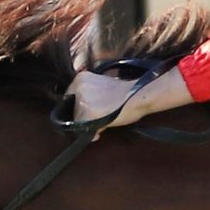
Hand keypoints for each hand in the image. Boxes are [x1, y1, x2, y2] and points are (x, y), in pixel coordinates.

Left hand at [61, 65, 191, 131]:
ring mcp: (82, 101)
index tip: (90, 112)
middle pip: (73, 109)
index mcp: (81, 78)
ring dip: (89, 124)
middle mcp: (78, 88)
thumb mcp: (103, 85)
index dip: (79, 107)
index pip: (71, 97)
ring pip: (78, 119)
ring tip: (103, 123)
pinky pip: (84, 129)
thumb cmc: (126, 92)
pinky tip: (102, 129)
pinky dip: (92, 132)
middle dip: (84, 116)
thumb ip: (91, 93)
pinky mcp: (88, 114)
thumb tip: (85, 108)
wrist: (138, 96)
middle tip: (100, 119)